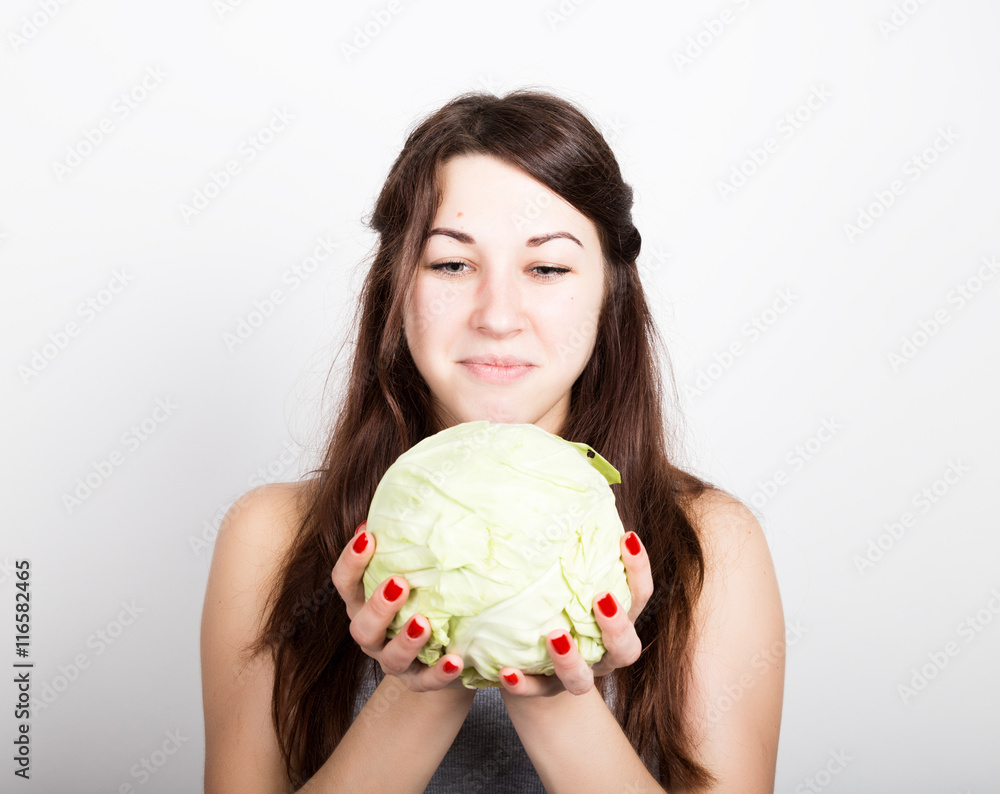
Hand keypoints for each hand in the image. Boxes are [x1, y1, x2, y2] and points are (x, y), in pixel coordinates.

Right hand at [330, 521, 467, 692]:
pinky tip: (455, 659)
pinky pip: (426, 682)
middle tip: (399, 582)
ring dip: (405, 641)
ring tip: (424, 623)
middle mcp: (371, 633)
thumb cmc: (426, 591)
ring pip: (389, 658)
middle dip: (378, 605)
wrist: (448, 642)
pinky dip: (439, 673)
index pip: (344, 582)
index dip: (352, 560)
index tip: (368, 535)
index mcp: (362, 601)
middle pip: (361, 625)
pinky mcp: (419, 681)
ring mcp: (392, 660)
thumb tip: (420, 478)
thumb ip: (410, 536)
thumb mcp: (417, 564)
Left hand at [499, 531, 652, 696]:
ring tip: (553, 636)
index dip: (638, 569)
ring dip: (571, 661)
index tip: (626, 538)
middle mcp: (603, 652)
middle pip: (626, 648)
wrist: (530, 660)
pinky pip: (534, 694)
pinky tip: (506, 671)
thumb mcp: (566, 574)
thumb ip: (571, 541)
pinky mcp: (543, 692)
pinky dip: (523, 685)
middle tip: (600, 597)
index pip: (639, 594)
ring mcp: (577, 675)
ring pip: (584, 680)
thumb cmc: (554, 602)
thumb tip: (568, 477)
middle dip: (616, 625)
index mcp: (616, 618)